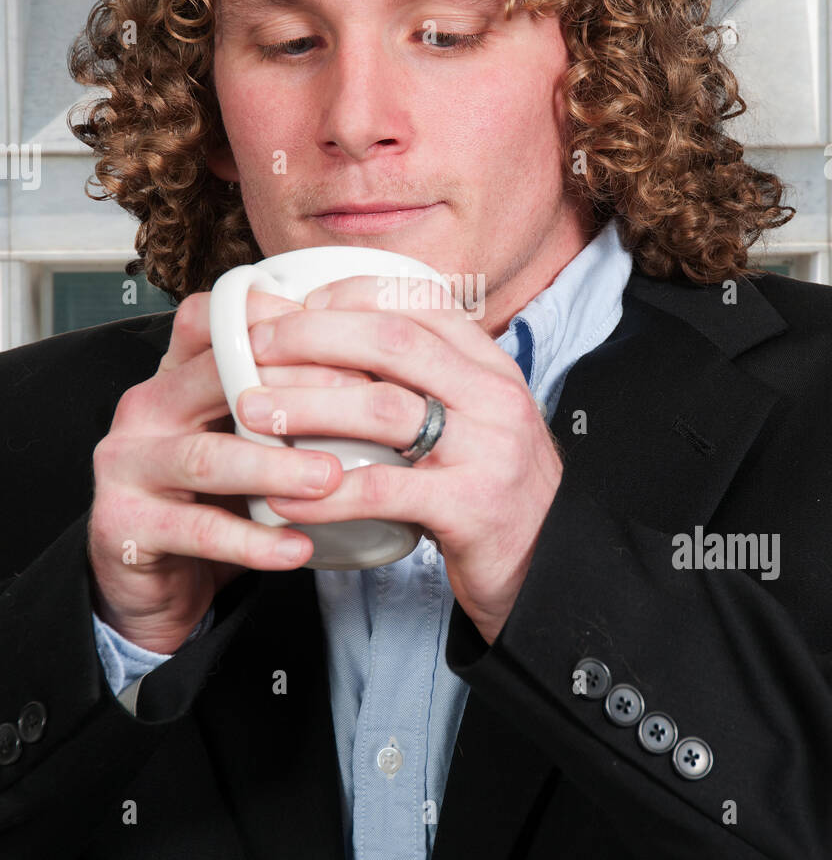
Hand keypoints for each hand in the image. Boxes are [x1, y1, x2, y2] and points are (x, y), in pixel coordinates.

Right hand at [87, 288, 373, 653]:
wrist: (150, 577)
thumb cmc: (213, 497)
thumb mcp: (246, 435)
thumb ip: (286, 399)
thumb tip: (379, 369)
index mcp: (175, 373)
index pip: (213, 320)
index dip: (276, 323)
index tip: (344, 340)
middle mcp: (145, 408)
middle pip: (214, 377)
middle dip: (294, 389)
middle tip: (364, 407)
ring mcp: (127, 467)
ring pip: (206, 458)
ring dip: (275, 467)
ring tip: (332, 479)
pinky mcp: (125, 527)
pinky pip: (198, 532)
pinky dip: (254, 542)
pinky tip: (300, 547)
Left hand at [238, 276, 564, 644]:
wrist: (552, 564)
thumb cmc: (490, 488)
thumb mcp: (472, 419)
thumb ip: (424, 381)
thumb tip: (332, 343)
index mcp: (491, 364)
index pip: (420, 301)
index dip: (351, 294)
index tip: (299, 305)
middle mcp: (494, 395)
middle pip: (391, 340)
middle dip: (312, 336)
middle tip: (254, 347)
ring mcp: (486, 450)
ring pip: (382, 409)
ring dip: (305, 405)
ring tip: (251, 412)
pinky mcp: (470, 507)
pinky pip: (383, 490)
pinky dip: (324, 493)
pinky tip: (281, 499)